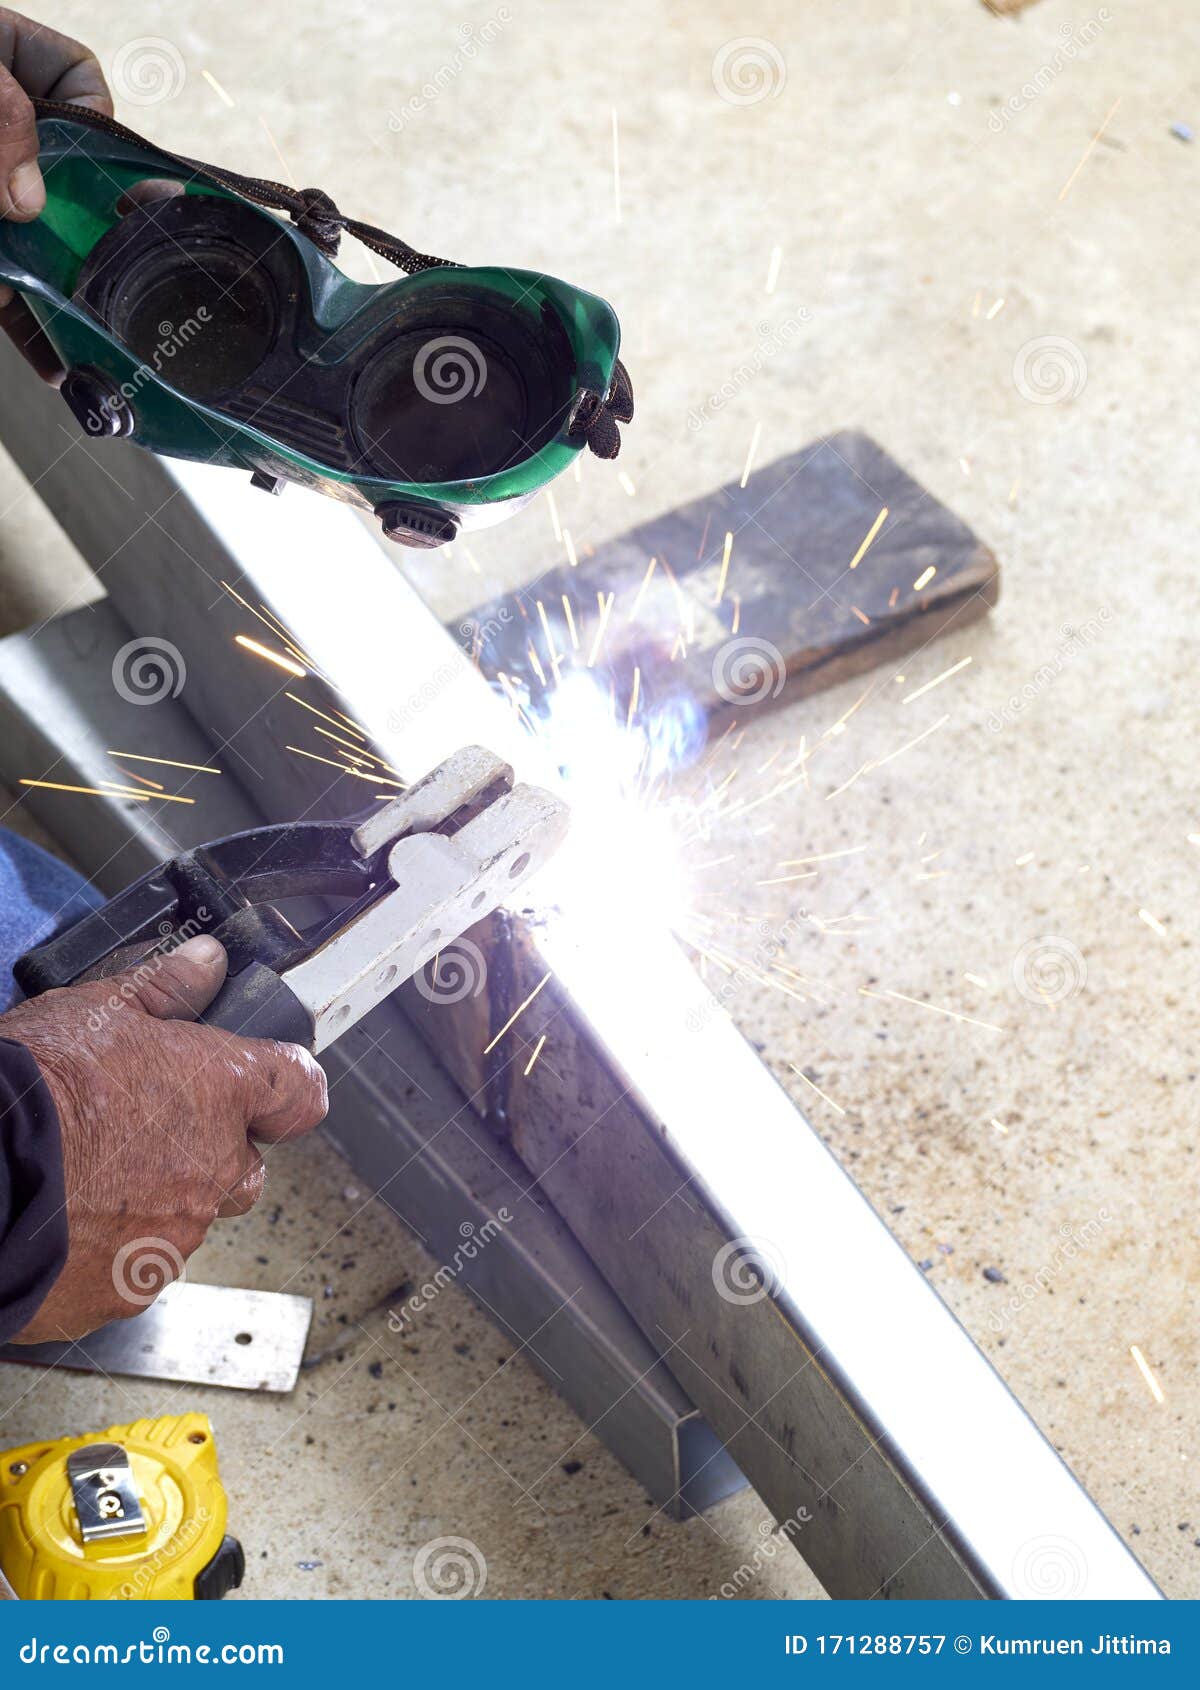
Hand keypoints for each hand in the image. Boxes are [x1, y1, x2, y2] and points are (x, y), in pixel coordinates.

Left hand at [0, 8, 111, 379]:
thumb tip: (26, 202)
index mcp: (1, 58)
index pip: (76, 84)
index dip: (92, 121)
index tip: (88, 161)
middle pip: (59, 179)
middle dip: (81, 229)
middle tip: (107, 268)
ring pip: (29, 241)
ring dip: (56, 291)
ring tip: (83, 338)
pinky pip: (0, 282)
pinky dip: (18, 320)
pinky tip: (46, 357)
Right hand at [0, 934, 327, 1342]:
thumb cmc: (34, 1087)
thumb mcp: (96, 1009)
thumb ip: (163, 987)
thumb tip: (206, 963)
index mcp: (220, 1092)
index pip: (300, 1091)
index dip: (287, 1090)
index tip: (272, 1091)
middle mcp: (214, 1168)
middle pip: (246, 1166)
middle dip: (212, 1151)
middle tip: (148, 1131)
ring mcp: (176, 1234)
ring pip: (189, 1218)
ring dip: (157, 1200)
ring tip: (89, 1173)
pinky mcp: (132, 1286)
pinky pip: (138, 1265)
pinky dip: (112, 1247)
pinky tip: (68, 1217)